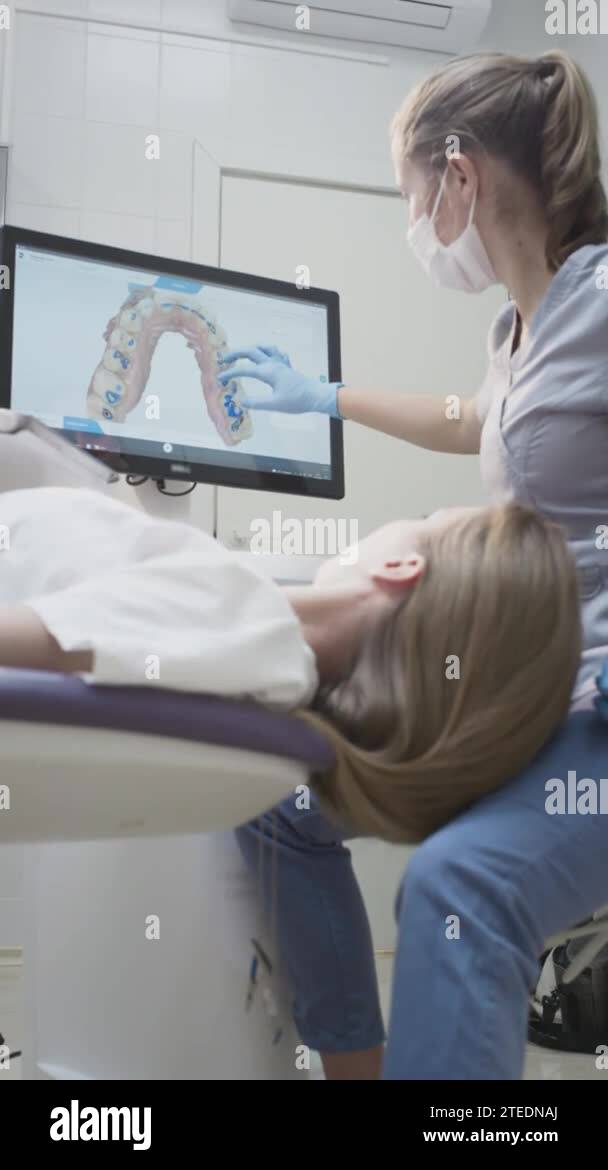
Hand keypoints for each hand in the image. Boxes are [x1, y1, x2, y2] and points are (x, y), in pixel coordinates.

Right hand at [217, 344, 341, 416]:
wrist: (316, 396)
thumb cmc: (297, 401)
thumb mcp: (274, 405)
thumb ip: (256, 403)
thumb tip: (241, 401)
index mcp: (268, 372)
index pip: (244, 369)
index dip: (230, 373)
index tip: (220, 379)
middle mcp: (273, 363)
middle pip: (251, 351)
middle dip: (236, 353)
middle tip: (224, 360)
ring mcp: (281, 363)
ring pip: (264, 348)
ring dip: (253, 349)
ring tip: (244, 355)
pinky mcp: (287, 367)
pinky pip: (276, 353)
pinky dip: (268, 352)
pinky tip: (267, 357)